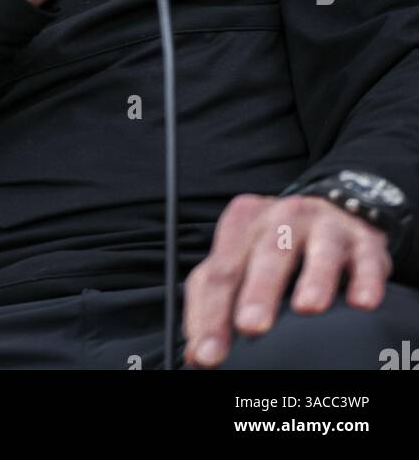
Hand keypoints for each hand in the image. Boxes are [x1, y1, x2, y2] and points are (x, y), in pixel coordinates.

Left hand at [183, 192, 392, 367]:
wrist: (328, 209)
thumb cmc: (274, 243)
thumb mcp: (237, 258)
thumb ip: (212, 299)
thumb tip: (196, 352)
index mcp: (243, 222)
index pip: (221, 269)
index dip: (211, 312)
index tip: (207, 353)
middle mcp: (283, 217)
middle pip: (268, 252)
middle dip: (258, 290)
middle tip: (250, 326)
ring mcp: (325, 226)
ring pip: (320, 249)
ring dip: (313, 278)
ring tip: (308, 308)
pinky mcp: (363, 241)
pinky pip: (365, 259)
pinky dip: (365, 280)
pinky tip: (361, 302)